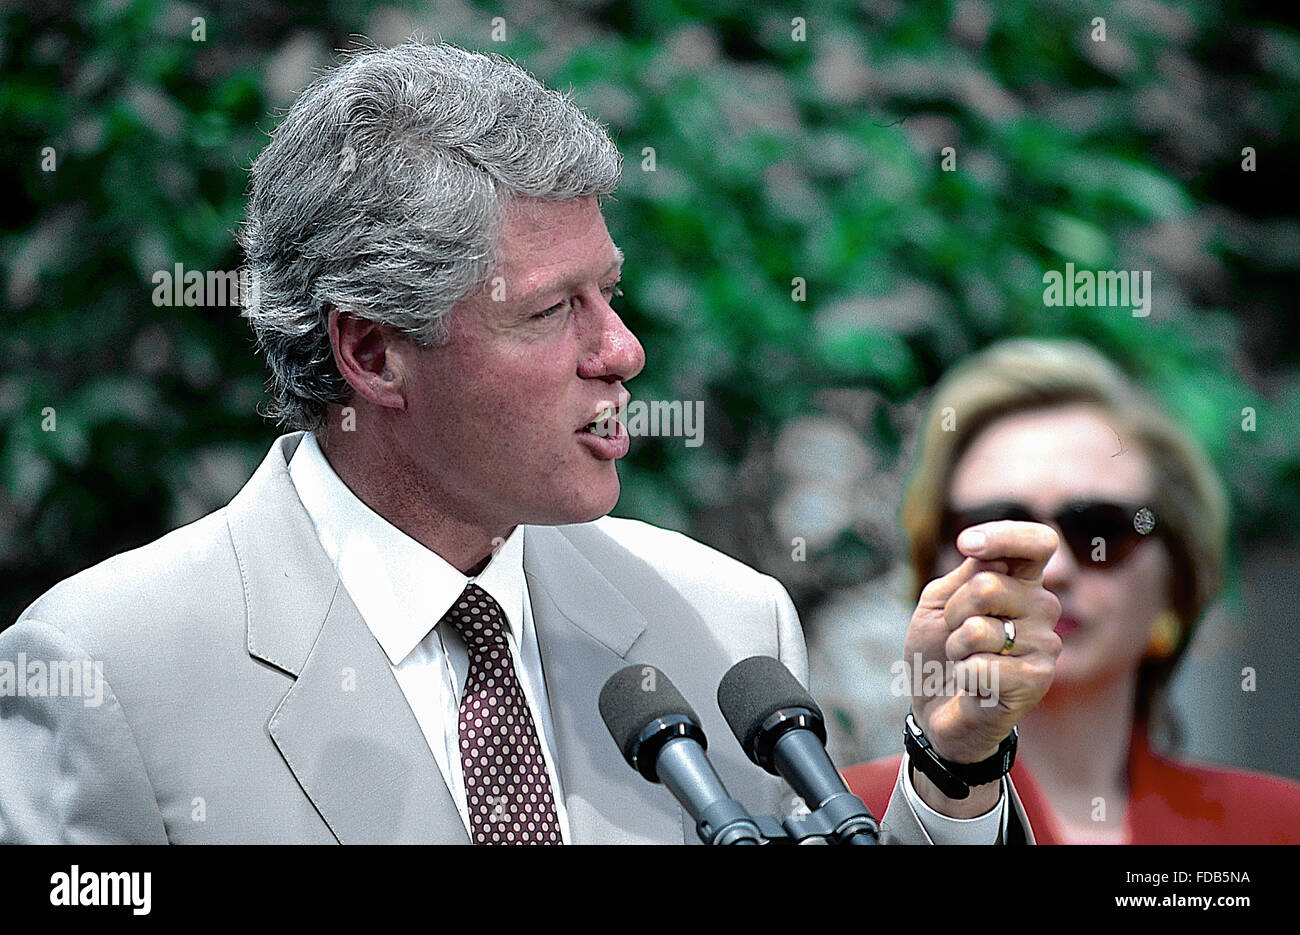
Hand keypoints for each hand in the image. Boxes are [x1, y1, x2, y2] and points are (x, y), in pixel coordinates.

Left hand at [903, 521, 1060, 816]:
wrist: (936, 708)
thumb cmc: (938, 651)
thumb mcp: (940, 604)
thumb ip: (965, 575)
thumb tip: (986, 555)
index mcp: (1021, 582)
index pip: (1037, 543)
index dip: (1005, 536)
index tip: (966, 544)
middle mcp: (1041, 608)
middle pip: (988, 585)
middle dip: (953, 612)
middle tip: (955, 634)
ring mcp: (1044, 644)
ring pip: (979, 628)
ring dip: (955, 647)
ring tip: (965, 661)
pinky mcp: (1037, 680)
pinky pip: (980, 666)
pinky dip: (963, 675)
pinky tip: (973, 685)